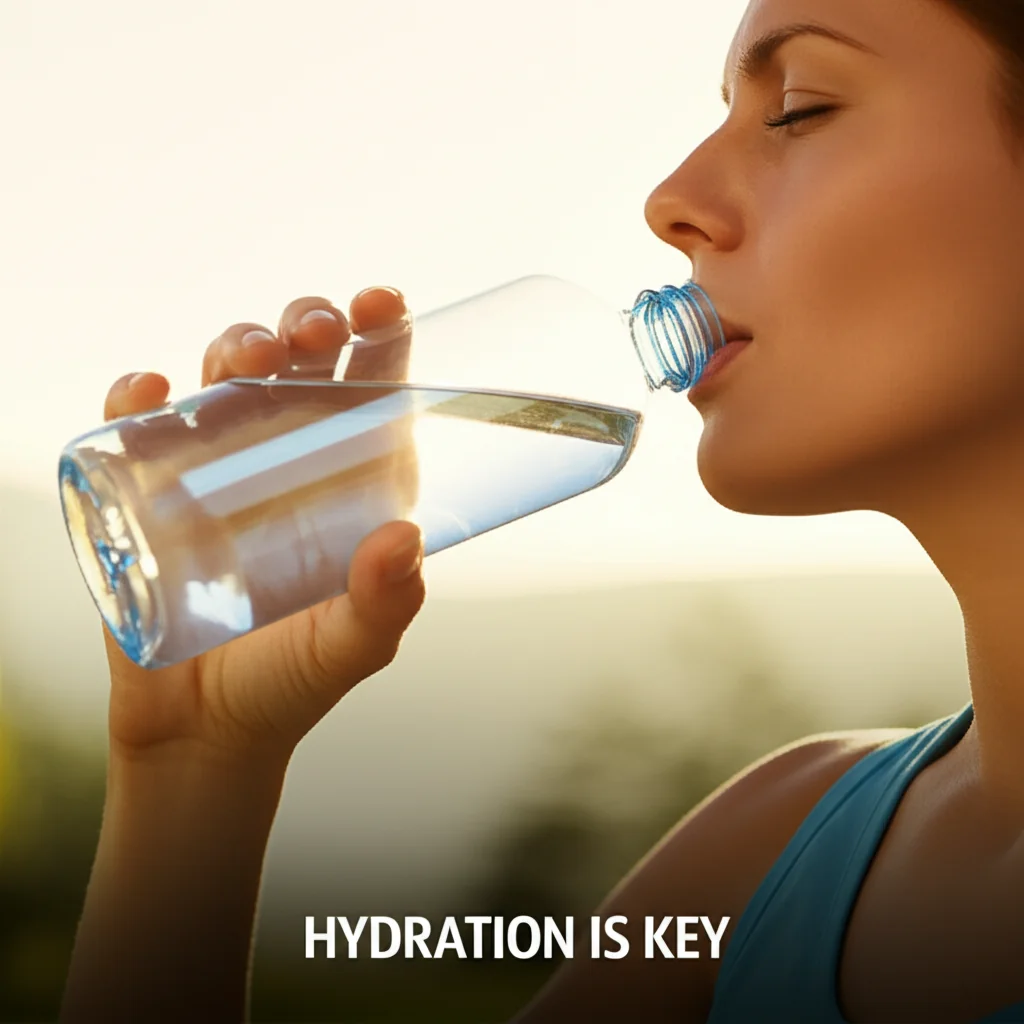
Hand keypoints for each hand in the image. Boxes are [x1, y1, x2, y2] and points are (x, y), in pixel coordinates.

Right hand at [99, 287, 425, 766]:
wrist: (202, 731)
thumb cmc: (290, 683)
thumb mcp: (351, 648)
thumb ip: (384, 605)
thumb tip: (403, 538)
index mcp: (348, 480)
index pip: (371, 388)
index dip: (380, 333)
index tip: (383, 303)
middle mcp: (286, 460)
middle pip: (298, 363)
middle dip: (305, 324)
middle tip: (314, 332)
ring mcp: (215, 470)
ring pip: (225, 378)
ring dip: (235, 346)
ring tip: (247, 361)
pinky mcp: (149, 491)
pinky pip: (139, 426)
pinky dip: (139, 397)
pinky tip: (149, 393)